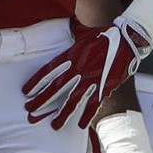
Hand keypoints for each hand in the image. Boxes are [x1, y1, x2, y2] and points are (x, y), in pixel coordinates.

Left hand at [23, 17, 152, 129]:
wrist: (126, 39)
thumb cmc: (103, 34)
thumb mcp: (82, 32)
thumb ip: (70, 34)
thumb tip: (63, 27)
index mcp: (72, 56)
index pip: (49, 71)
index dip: (36, 82)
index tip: (26, 92)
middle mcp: (79, 70)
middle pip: (57, 89)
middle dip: (42, 101)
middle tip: (31, 112)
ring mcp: (92, 80)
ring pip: (74, 100)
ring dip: (63, 114)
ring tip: (54, 125)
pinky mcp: (104, 86)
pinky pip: (94, 104)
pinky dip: (88, 115)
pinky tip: (80, 125)